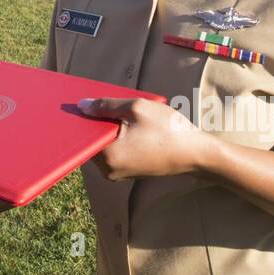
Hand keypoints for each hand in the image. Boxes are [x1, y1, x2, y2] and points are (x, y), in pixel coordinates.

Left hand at [78, 97, 210, 179]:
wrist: (195, 154)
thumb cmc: (168, 130)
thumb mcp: (136, 108)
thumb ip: (106, 106)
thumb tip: (82, 105)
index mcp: (108, 156)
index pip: (81, 136)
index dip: (80, 118)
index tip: (78, 103)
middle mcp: (109, 170)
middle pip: (91, 140)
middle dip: (95, 121)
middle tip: (100, 101)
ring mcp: (118, 173)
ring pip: (103, 144)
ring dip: (107, 127)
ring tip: (117, 110)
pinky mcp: (128, 171)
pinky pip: (113, 150)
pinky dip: (116, 136)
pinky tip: (126, 122)